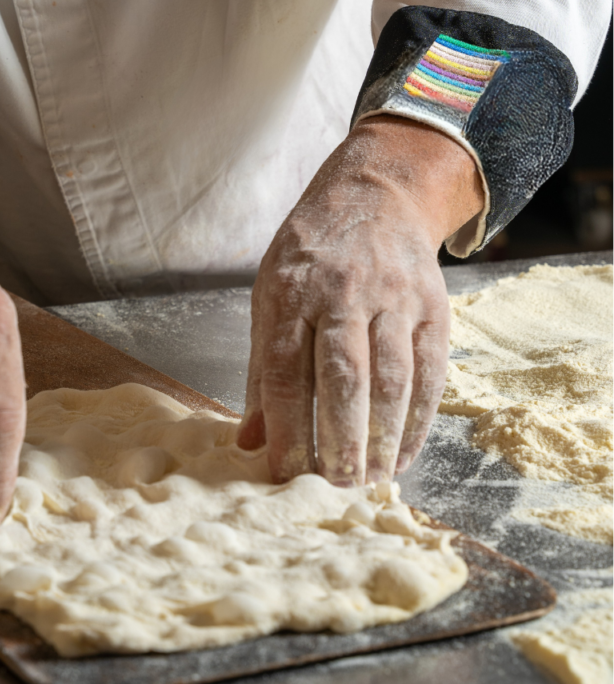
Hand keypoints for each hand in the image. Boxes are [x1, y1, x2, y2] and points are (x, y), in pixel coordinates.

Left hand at [237, 116, 482, 484]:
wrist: (375, 197)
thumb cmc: (311, 255)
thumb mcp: (270, 297)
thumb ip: (261, 370)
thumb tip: (251, 440)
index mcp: (292, 293)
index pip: (283, 371)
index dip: (284, 427)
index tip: (282, 473)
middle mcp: (343, 294)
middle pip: (344, 377)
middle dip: (340, 440)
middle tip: (335, 487)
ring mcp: (393, 299)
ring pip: (392, 379)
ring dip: (382, 438)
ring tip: (370, 480)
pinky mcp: (432, 308)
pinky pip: (430, 373)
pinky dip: (419, 420)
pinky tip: (403, 453)